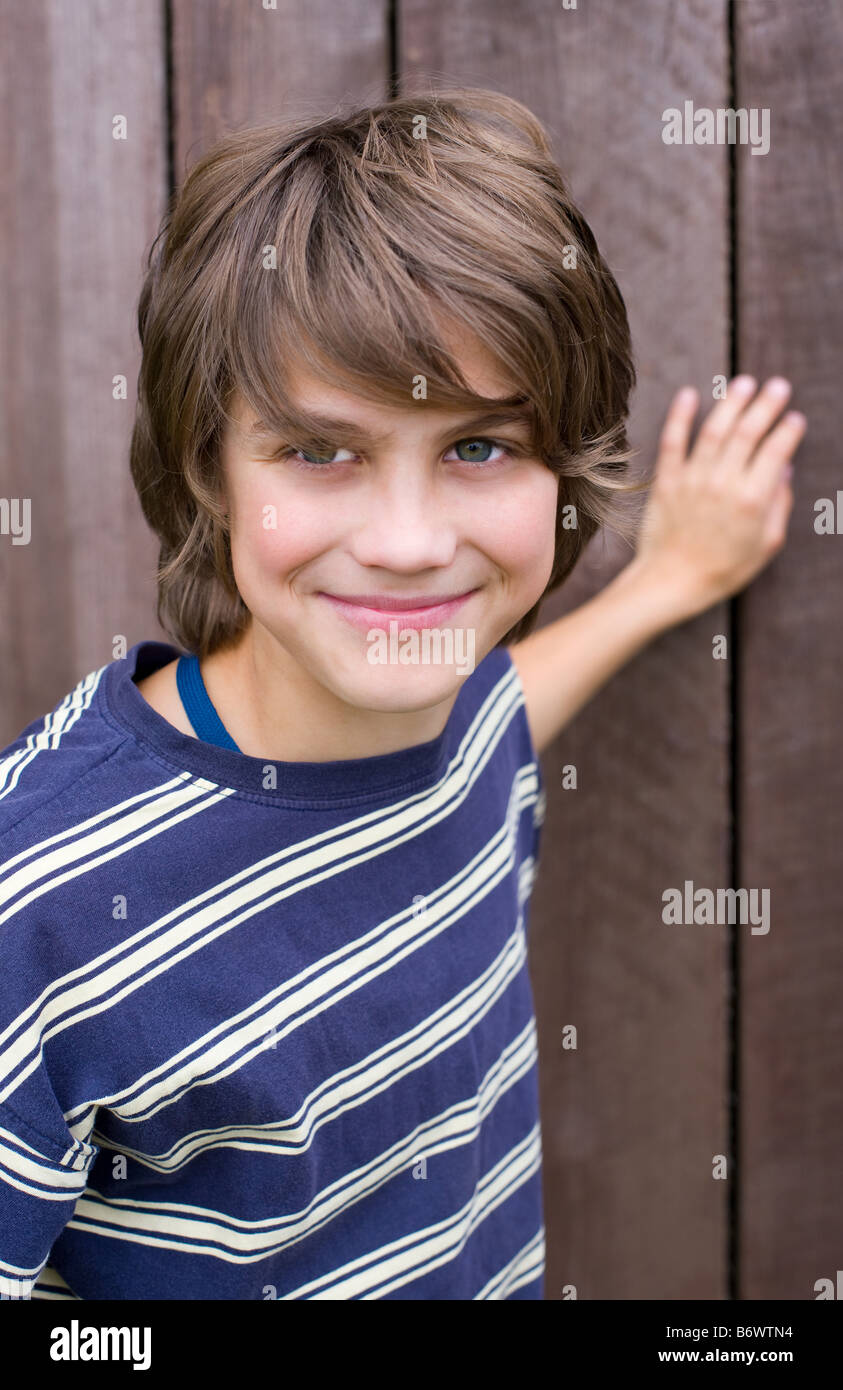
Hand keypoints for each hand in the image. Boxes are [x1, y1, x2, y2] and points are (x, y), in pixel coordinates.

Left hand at [634, 375, 805, 619]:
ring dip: (731, 402)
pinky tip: (690, 394)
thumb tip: (784, 469)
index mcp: (752, 500)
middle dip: (766, 405)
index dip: (788, 431)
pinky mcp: (667, 482)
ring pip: (714, 431)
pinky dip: (680, 416)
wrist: (672, 583)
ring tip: (745, 382)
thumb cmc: (724, 569)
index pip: (775, 452)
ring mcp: (692, 480)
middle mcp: (723, 484)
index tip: (794, 418)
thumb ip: (779, 505)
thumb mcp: (766, 545)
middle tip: (778, 385)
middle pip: (748, 433)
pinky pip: (673, 442)